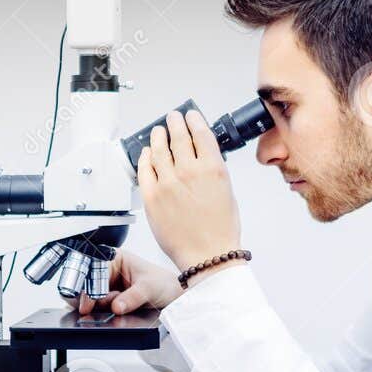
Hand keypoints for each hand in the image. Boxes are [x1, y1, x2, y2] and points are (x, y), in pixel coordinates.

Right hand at [72, 251, 180, 315]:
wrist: (174, 296)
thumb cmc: (164, 283)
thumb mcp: (149, 288)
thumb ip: (132, 297)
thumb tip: (116, 306)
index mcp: (115, 258)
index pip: (92, 269)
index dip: (88, 285)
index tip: (88, 301)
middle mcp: (108, 270)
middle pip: (87, 284)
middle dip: (91, 298)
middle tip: (98, 307)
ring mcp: (108, 285)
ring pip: (91, 297)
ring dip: (98, 306)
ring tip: (115, 307)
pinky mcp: (110, 299)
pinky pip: (98, 306)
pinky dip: (102, 311)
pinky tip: (113, 311)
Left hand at [135, 110, 241, 272]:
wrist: (207, 255)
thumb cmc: (221, 229)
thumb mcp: (226, 191)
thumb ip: (212, 171)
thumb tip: (199, 156)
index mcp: (213, 169)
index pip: (201, 133)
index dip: (194, 120)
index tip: (190, 116)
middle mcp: (190, 172)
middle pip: (178, 136)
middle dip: (175, 122)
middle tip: (172, 117)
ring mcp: (168, 183)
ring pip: (159, 149)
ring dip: (158, 136)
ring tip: (158, 131)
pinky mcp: (152, 196)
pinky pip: (145, 169)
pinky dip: (145, 157)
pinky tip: (147, 153)